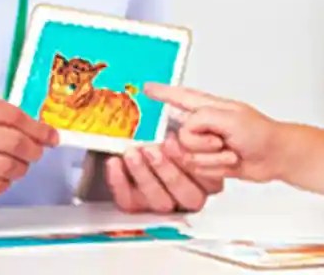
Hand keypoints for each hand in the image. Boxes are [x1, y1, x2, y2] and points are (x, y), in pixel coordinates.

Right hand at [0, 89, 58, 201]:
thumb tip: (31, 127)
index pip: (12, 115)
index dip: (38, 127)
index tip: (49, 135)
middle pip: (13, 142)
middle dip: (33, 150)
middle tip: (36, 153)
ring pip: (5, 166)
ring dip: (20, 169)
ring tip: (19, 167)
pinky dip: (3, 184)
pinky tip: (1, 179)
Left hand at [104, 133, 224, 212]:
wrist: (127, 135)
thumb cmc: (159, 130)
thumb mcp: (175, 123)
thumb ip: (182, 125)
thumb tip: (181, 116)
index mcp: (208, 176)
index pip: (209, 178)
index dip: (191, 160)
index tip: (174, 138)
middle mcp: (190, 195)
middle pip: (188, 195)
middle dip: (168, 171)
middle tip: (152, 150)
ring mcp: (164, 204)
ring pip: (160, 202)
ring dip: (144, 175)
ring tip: (132, 154)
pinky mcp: (138, 207)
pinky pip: (130, 202)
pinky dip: (120, 183)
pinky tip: (114, 163)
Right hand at [143, 83, 286, 182]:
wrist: (276, 157)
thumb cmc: (261, 133)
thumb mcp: (230, 119)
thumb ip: (201, 119)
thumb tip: (184, 129)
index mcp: (207, 108)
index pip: (179, 96)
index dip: (161, 92)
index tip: (146, 88)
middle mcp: (204, 125)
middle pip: (178, 136)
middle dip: (198, 144)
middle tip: (219, 141)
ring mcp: (206, 144)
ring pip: (186, 156)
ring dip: (211, 158)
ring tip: (229, 152)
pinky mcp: (209, 161)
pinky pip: (197, 169)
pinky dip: (214, 169)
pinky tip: (229, 162)